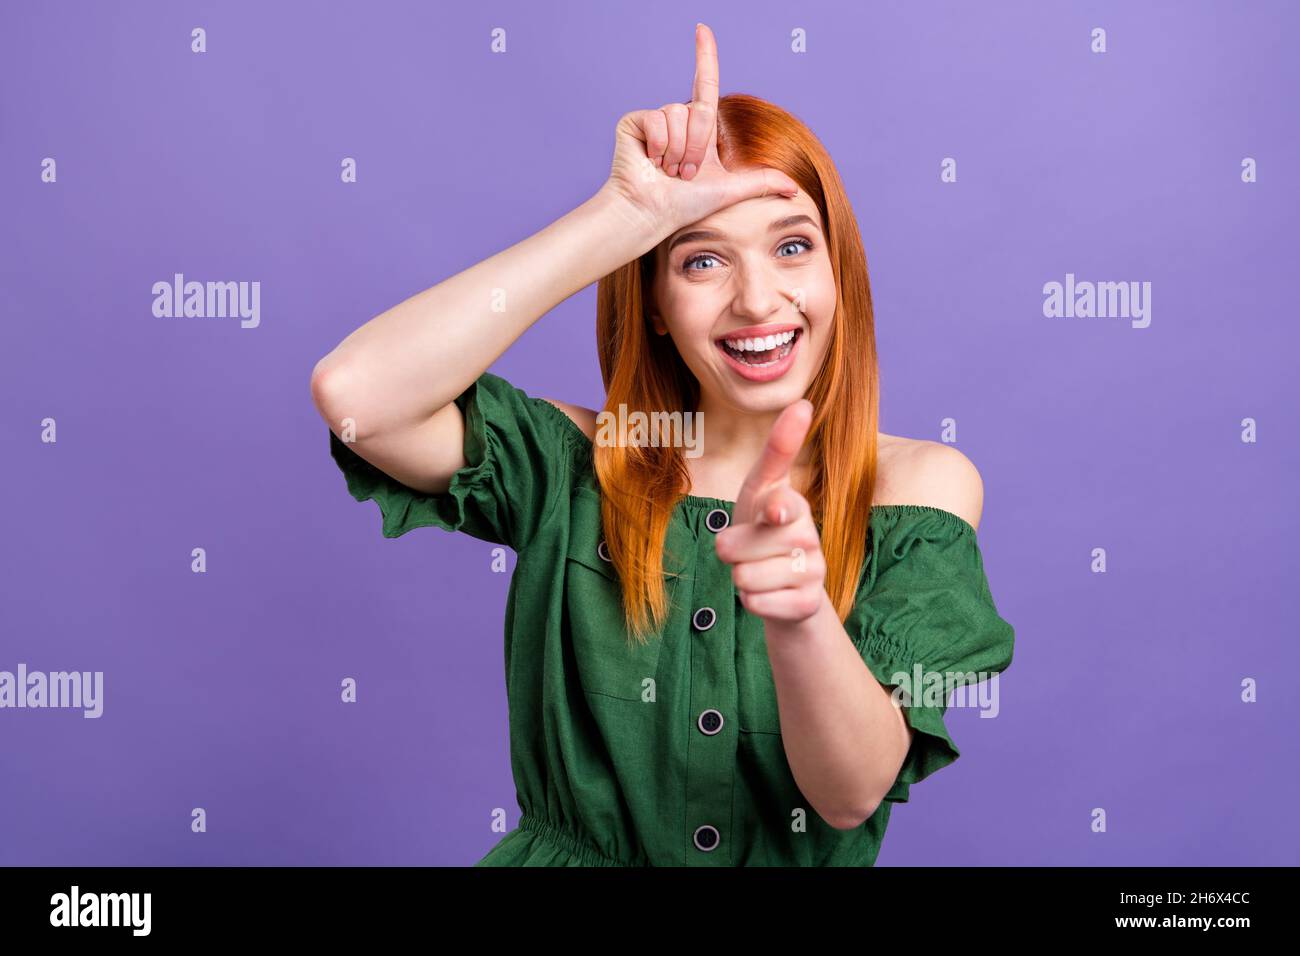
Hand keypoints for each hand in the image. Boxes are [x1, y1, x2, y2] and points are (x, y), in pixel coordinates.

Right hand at [599, 23, 798, 238]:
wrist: (651, 214)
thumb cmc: (684, 207)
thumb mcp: (729, 190)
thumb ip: (761, 182)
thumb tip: (794, 189)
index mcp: (698, 130)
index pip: (705, 84)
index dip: (705, 56)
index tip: (702, 29)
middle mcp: (676, 121)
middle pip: (699, 109)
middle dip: (696, 145)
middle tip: (685, 173)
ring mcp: (653, 120)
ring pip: (677, 114)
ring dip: (677, 149)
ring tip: (668, 170)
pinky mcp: (633, 122)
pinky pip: (656, 119)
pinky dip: (658, 145)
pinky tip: (651, 162)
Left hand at [713, 399, 826, 625]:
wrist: (787, 589)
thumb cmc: (764, 531)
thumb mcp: (761, 489)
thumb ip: (777, 452)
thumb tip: (804, 401)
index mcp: (792, 505)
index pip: (780, 503)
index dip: (774, 508)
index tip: (773, 510)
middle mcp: (808, 536)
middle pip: (739, 546)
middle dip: (731, 552)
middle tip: (748, 551)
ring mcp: (813, 571)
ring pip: (746, 577)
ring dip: (742, 579)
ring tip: (759, 572)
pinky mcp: (808, 605)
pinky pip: (758, 604)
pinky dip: (753, 603)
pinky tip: (769, 595)